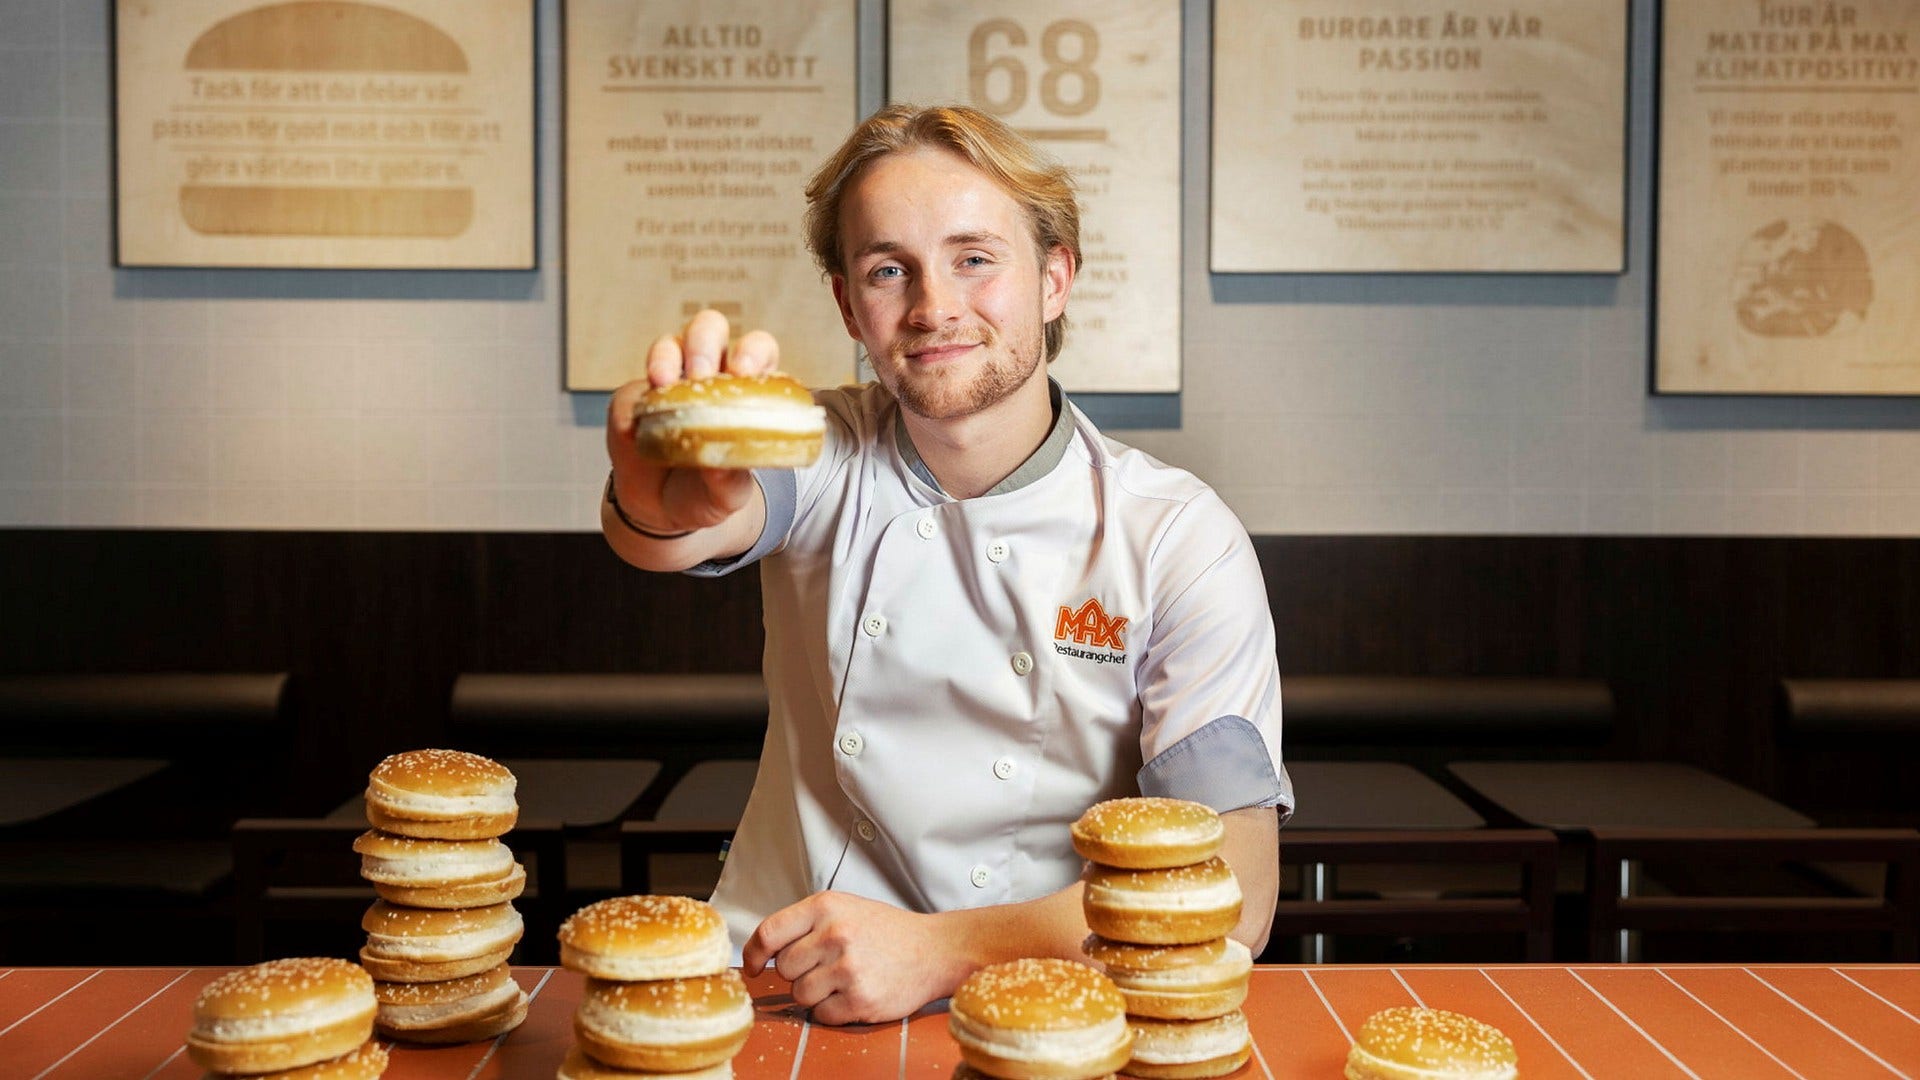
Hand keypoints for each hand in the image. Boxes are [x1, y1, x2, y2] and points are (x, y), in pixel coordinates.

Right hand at [604, 309, 782, 536]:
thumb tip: (721, 467)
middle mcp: (709, 375)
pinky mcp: (637, 397)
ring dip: (668, 356)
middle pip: (710, 330)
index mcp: (745, 389)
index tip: (743, 371)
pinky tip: (641, 416)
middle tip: (700, 372)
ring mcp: (670, 381)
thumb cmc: (707, 493)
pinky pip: (636, 385)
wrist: (661, 509)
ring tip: (665, 382)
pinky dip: (640, 393)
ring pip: (672, 344)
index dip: (752, 352)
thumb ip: (729, 481)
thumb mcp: (727, 495)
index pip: (757, 351)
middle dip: (705, 342)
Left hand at [742, 892, 956, 1024]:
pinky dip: (834, 1011)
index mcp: (826, 906)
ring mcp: (848, 968)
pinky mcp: (860, 1000)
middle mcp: (835, 934)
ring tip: (844, 979)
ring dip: (816, 994)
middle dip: (798, 972)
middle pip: (783, 969)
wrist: (934, 950)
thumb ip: (805, 924)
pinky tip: (854, 993)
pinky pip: (822, 1015)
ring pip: (800, 995)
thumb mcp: (845, 908)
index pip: (769, 932)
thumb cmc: (886, 931)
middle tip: (827, 965)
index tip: (752, 966)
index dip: (752, 953)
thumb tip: (761, 952)